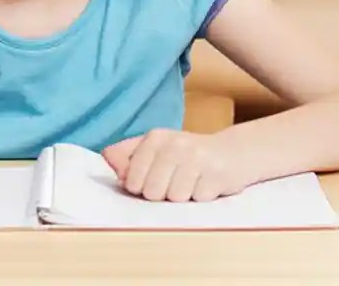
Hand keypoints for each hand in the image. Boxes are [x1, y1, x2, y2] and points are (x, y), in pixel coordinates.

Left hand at [101, 128, 246, 201]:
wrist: (232, 152)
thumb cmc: (186, 156)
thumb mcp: (155, 149)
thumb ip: (127, 155)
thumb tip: (106, 158)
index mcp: (155, 138)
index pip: (132, 179)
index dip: (140, 187)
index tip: (151, 180)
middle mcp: (175, 144)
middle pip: (152, 192)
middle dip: (161, 194)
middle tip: (173, 183)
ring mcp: (198, 159)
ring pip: (174, 198)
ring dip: (182, 197)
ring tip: (190, 183)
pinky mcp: (218, 175)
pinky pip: (198, 200)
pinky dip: (200, 198)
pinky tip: (205, 184)